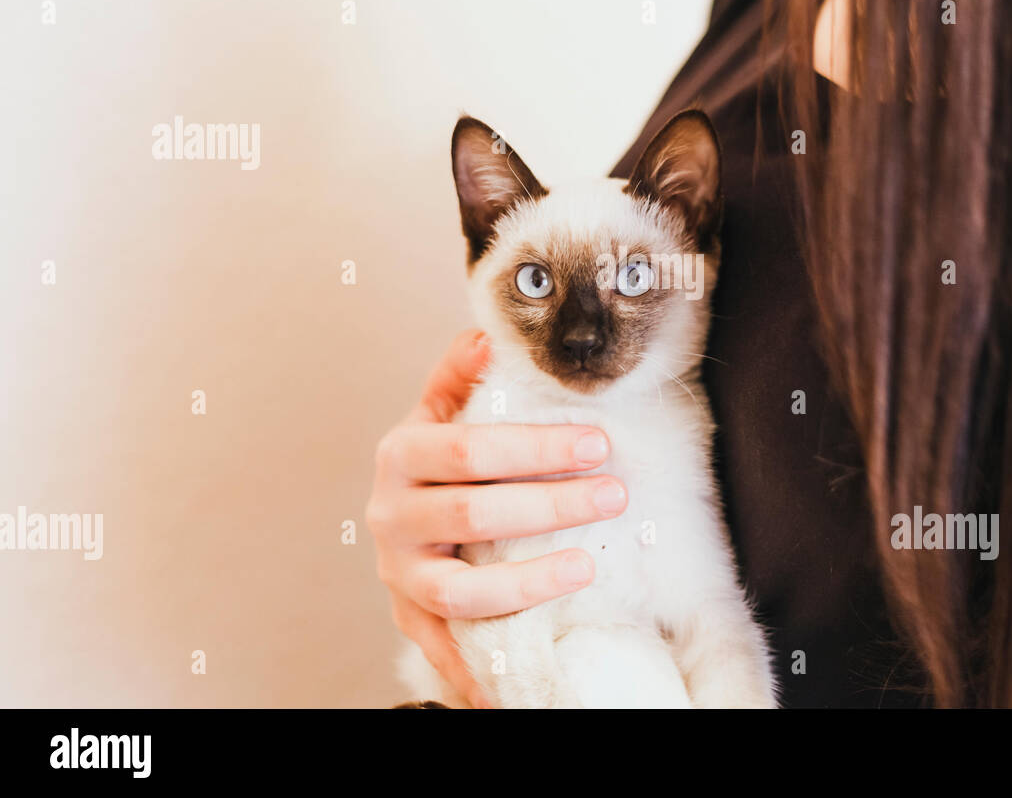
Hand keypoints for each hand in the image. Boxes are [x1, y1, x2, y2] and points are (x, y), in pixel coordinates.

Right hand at [367, 329, 626, 707]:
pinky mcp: (413, 620)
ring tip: (587, 566)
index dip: (535, 448)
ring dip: (529, 581)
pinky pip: (450, 648)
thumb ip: (460, 374)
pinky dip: (482, 668)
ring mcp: (401, 575)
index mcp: (402, 456)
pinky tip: (522, 677)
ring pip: (464, 589)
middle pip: (476, 515)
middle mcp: (393, 517)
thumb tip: (486, 337)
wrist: (394, 519)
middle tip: (614, 494)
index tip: (597, 443)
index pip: (471, 450)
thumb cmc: (434, 463)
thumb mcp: (439, 410)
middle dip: (552, 505)